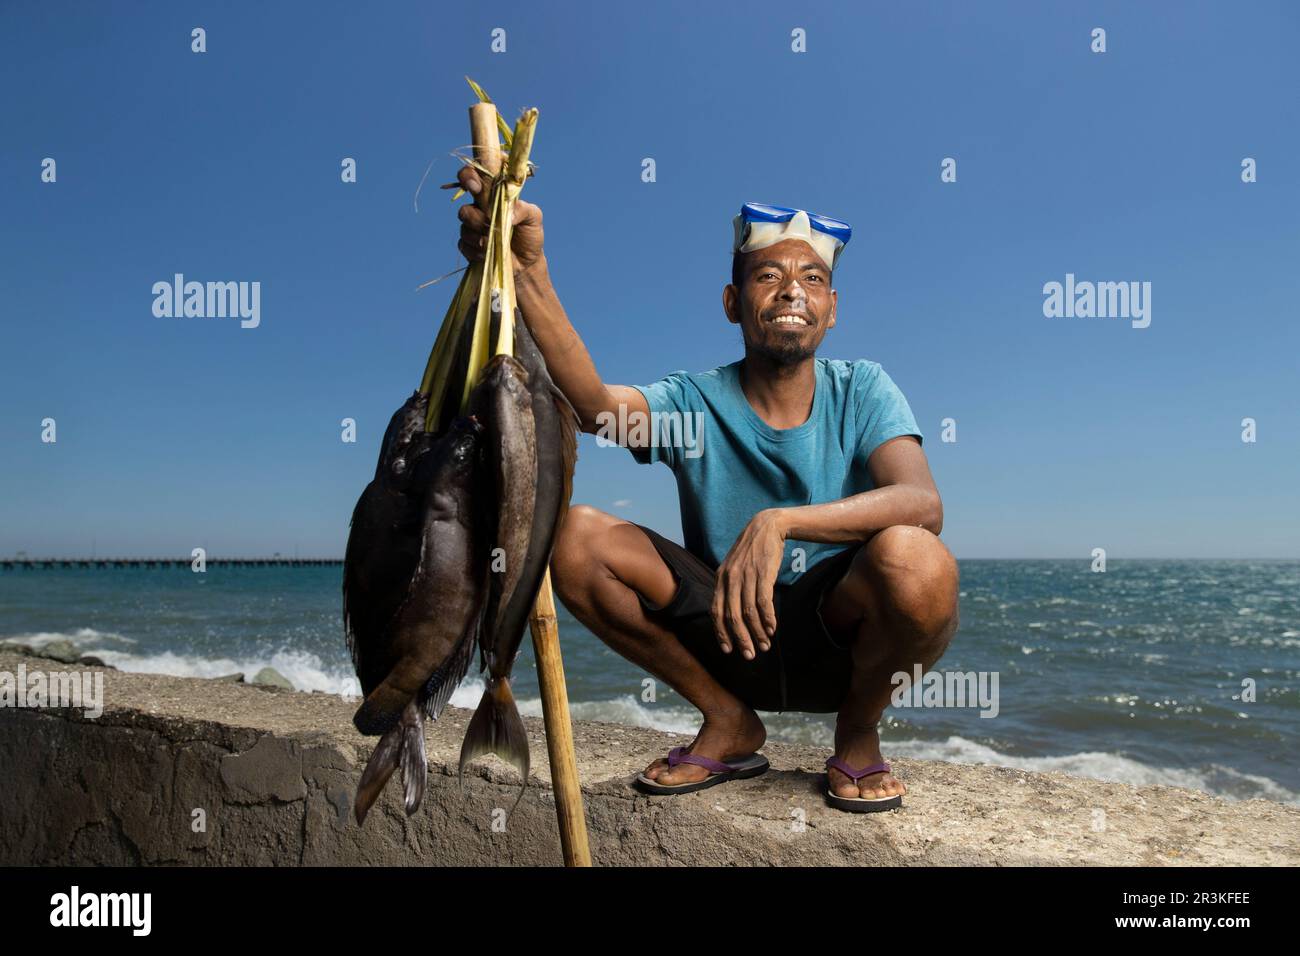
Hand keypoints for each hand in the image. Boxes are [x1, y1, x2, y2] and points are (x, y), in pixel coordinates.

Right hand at [455, 165, 544, 274]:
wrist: (527, 263)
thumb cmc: (529, 235)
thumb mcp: (534, 217)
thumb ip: (523, 209)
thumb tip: (507, 213)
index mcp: (491, 196)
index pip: (472, 178)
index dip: (468, 176)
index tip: (475, 186)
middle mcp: (478, 210)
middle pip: (464, 208)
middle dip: (478, 218)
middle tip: (492, 225)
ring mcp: (472, 228)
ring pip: (464, 227)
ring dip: (479, 236)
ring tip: (495, 242)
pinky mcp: (469, 246)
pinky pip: (464, 245)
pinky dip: (477, 250)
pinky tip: (489, 253)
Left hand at [711, 509, 787, 658]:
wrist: (767, 526)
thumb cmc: (752, 550)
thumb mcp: (734, 566)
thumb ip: (729, 586)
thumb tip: (730, 612)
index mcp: (720, 578)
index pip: (716, 611)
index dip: (721, 632)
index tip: (728, 649)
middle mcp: (730, 578)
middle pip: (732, 616)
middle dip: (740, 639)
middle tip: (749, 655)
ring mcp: (746, 576)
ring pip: (749, 612)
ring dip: (757, 632)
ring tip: (764, 645)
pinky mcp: (763, 573)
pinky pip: (763, 602)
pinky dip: (768, 618)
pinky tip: (772, 628)